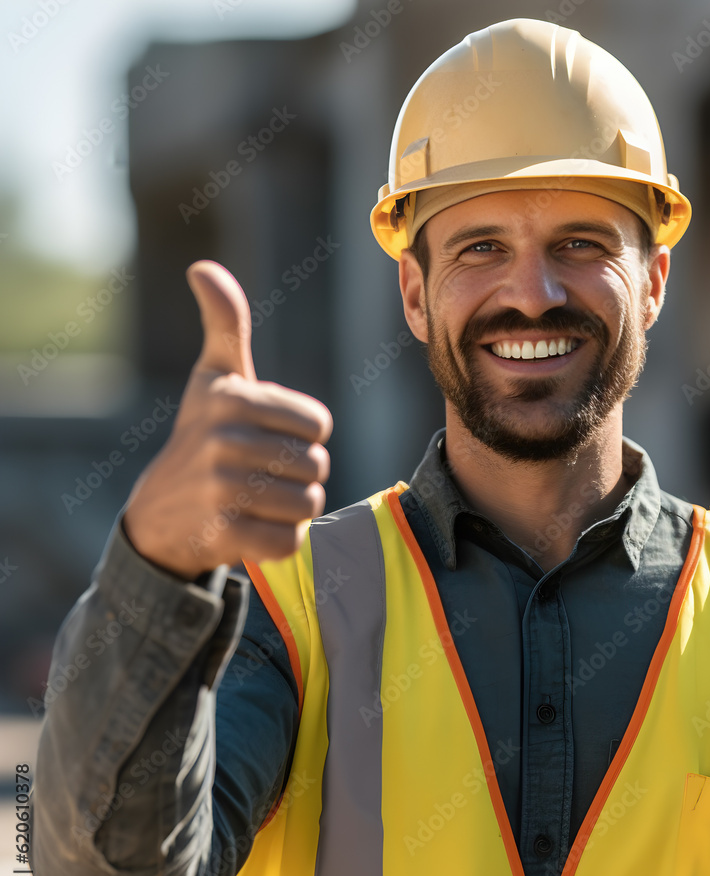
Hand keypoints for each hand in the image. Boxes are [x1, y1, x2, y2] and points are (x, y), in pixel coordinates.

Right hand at [122, 260, 332, 579]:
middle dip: (301, 474)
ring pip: (308, 503)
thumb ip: (225, 325)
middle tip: (266, 473)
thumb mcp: (214, 378)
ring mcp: (220, 490)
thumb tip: (202, 268)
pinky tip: (255, 527)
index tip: (272, 436)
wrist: (160, 512)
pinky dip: (282, 540)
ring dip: (295, 508)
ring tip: (262, 500)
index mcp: (230, 399)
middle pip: (316, 465)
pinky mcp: (222, 536)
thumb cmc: (203, 434)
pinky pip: (289, 542)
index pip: (318, 425)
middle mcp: (221, 441)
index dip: (305, 436)